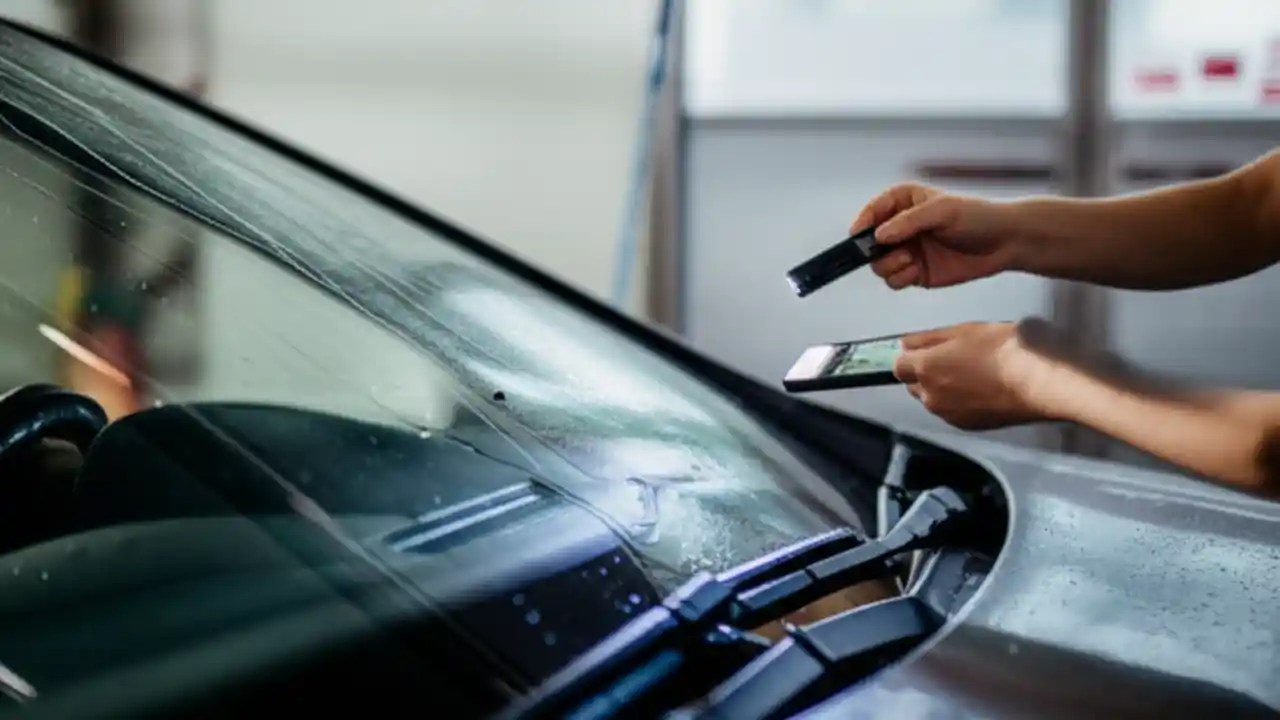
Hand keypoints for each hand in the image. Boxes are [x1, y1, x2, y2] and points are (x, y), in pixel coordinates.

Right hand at [850, 184, 1017, 289]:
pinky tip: (918, 271)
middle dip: (875, 251)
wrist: (1004, 243)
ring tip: (910, 262)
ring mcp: (906, 251)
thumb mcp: (941, 211)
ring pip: (878, 265)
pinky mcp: (915, 273)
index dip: (862, 223)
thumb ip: (908, 222)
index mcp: (903, 203)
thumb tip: (879, 236)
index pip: (872, 212)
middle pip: (869, 243)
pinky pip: (894, 280)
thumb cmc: (975, 217)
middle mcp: (899, 227)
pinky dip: (901, 278)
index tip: (858, 236)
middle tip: (893, 252)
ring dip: (889, 266)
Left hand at [893, 322, 1057, 429]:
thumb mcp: (965, 330)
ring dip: (941, 390)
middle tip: (953, 361)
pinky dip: (958, 403)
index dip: (910, 357)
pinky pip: (951, 412)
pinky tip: (980, 392)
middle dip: (924, 374)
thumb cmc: (1002, 347)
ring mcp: (948, 415)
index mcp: (925, 369)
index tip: (928, 350)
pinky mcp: (967, 427)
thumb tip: (905, 344)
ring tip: (969, 376)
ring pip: (933, 400)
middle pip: (914, 385)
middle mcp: (929, 396)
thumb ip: (929, 338)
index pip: (898, 366)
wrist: (1038, 383)